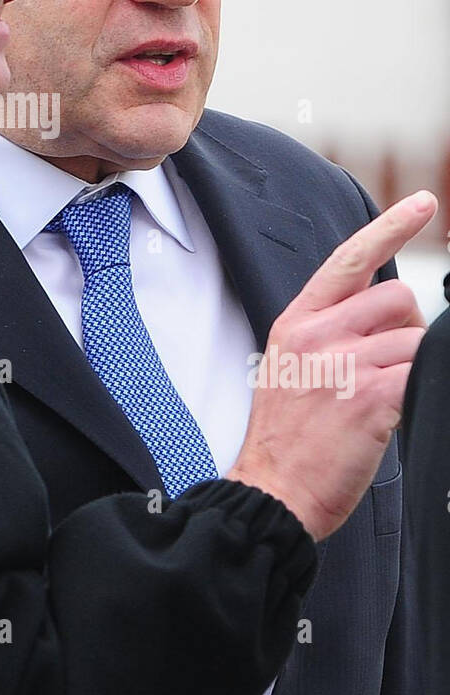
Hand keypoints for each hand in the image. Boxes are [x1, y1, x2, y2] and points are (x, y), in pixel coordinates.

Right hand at [226, 190, 436, 540]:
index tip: (423, 203)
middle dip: (409, 328)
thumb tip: (386, 314)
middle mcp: (319, 334)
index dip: (390, 227)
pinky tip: (389, 416)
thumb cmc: (286, 439)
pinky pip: (423, 372)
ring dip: (415, 368)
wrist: (272, 491)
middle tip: (390, 367)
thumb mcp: (289, 366)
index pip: (349, 259)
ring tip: (380, 403)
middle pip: (398, 298)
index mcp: (297, 322)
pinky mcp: (372, 396)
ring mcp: (344, 363)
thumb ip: (329, 332)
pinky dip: (420, 390)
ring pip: (418, 339)